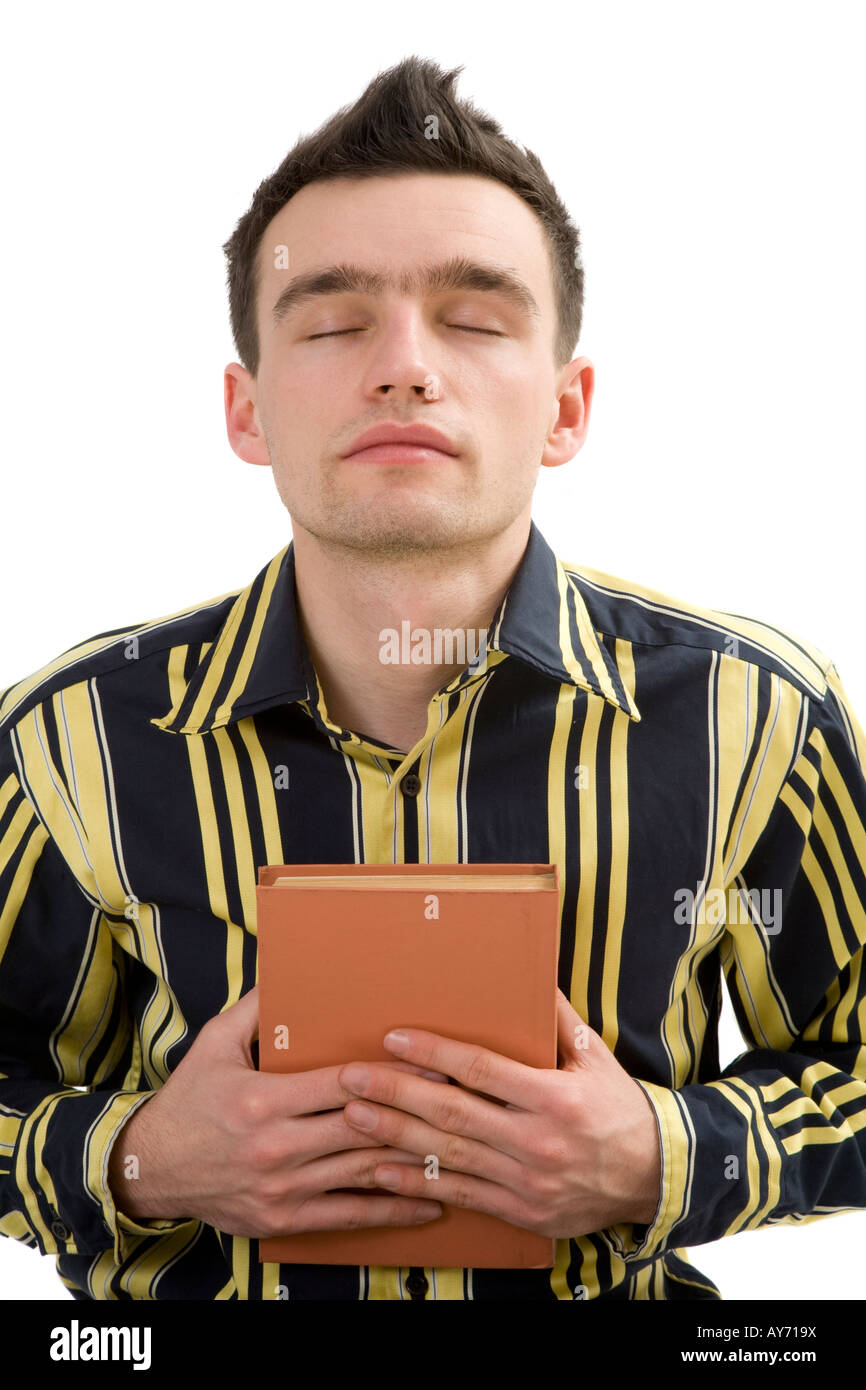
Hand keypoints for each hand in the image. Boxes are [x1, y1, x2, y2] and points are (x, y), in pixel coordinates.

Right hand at [107, 984, 446, 1237]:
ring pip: (363, 1171)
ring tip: (458, 1144)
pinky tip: (429, 1202)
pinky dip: (394, 1209)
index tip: (433, 1063)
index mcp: (263, 1100)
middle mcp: (275, 1146)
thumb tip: (285, 971)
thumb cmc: (187, 1101)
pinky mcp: (284, 1218)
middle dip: (414, 1110)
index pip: (342, 1083)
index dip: (392, 1074)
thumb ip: (253, 1009)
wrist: (150, 1170)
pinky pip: (349, 1214)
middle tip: (459, 1097)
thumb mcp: (213, 1045)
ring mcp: (282, 1188)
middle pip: (361, 1126)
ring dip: (414, 1159)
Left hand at [338, 988, 661, 1238]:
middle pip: (453, 1113)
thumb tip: (532, 972)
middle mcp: (537, 1140)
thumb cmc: (619, 1108)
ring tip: (352, 1117)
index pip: (481, 1069)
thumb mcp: (595, 1057)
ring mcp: (527, 1181)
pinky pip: (461, 1195)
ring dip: (394, 1136)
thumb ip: (557, 1019)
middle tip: (350, 1078)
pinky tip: (381, 1170)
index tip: (394, 1037)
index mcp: (554, 1096)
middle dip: (396, 1094)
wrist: (656, 1177)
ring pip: (449, 1155)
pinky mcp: (521, 1211)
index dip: (434, 1052)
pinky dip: (418, 1182)